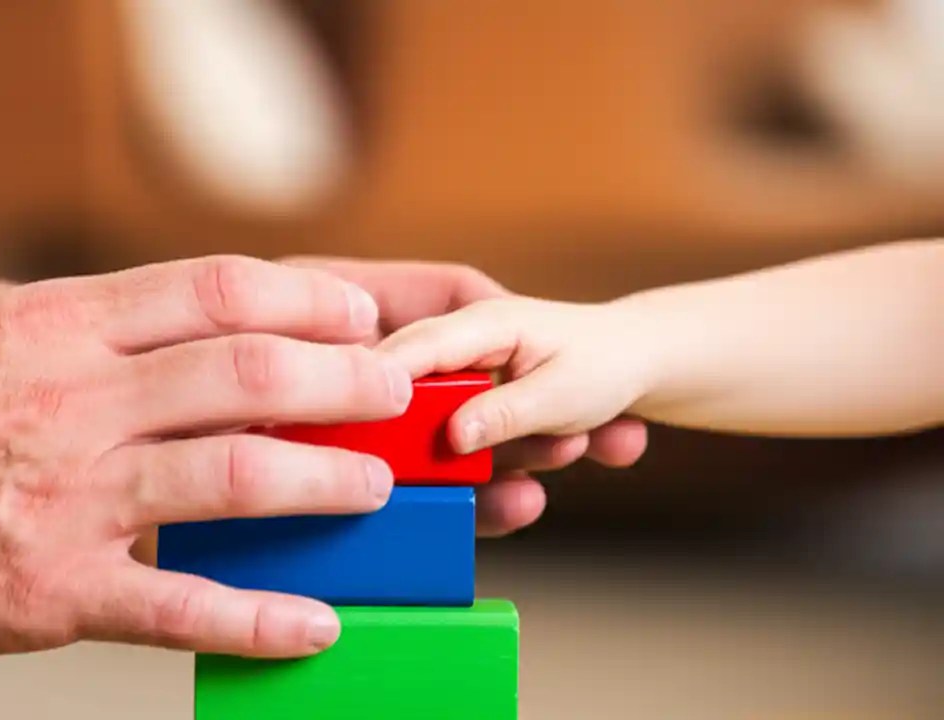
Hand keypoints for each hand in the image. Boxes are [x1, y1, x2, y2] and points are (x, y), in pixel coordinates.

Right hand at [0, 256, 412, 661]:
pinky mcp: (50, 591)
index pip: (215, 292)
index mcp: (55, 326)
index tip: (359, 315)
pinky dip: (261, 619)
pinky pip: (183, 604)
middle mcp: (77, 401)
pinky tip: (316, 627)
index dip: (305, 303)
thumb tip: (154, 338)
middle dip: (345, 385)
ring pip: (238, 479)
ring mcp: (70, 496)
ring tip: (375, 491)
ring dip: (326, 485)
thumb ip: (66, 332)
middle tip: (396, 395)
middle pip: (249, 376)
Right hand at [376, 294, 650, 510]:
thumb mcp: (564, 393)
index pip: (414, 350)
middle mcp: (462, 345)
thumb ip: (507, 414)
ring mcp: (464, 376)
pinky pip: (459, 439)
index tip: (356, 427)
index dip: (379, 385)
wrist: (639, 360)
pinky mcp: (471, 404)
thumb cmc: (608, 363)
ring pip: (436, 425)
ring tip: (541, 462)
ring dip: (472, 461)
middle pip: (411, 391)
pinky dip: (483, 469)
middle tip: (431, 477)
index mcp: (482, 323)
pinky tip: (529, 484)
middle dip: (417, 439)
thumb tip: (454, 437)